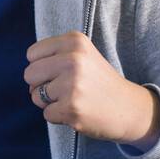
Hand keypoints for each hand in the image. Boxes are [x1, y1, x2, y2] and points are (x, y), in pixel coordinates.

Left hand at [25, 31, 159, 149]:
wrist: (130, 109)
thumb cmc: (98, 82)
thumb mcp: (81, 56)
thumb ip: (53, 56)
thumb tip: (28, 74)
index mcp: (75, 42)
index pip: (32, 54)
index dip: (42, 67)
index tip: (62, 71)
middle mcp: (74, 59)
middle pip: (29, 74)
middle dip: (40, 85)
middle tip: (66, 89)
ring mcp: (73, 84)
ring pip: (35, 96)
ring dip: (50, 102)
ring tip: (74, 99)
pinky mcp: (72, 108)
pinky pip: (46, 114)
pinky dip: (58, 116)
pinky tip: (78, 111)